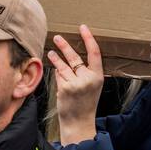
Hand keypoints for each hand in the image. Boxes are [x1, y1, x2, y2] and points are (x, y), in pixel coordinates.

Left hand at [47, 24, 103, 145]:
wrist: (79, 121)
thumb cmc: (85, 103)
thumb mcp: (92, 86)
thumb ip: (86, 73)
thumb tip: (71, 58)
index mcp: (98, 76)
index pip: (95, 53)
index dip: (89, 39)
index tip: (83, 28)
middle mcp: (88, 78)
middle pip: (75, 57)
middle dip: (65, 46)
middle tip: (57, 37)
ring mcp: (76, 83)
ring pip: (63, 66)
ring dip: (56, 58)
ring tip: (51, 52)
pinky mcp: (65, 88)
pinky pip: (58, 76)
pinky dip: (57, 74)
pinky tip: (55, 71)